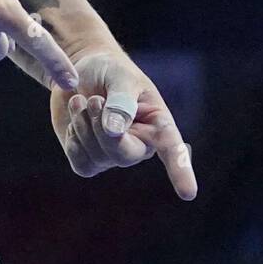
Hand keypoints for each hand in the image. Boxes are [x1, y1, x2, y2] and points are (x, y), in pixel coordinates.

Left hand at [49, 47, 197, 199]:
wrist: (82, 70)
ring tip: (82, 100)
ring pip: (99, 157)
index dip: (181, 170)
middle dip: (101, 126)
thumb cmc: (110, 71)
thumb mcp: (121, 76)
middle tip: (93, 100)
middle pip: (123, 155)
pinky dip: (74, 138)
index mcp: (158, 125)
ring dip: (84, 125)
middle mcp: (139, 146)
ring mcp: (113, 156)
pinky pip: (81, 163)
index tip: (188, 193)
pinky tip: (76, 119)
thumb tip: (115, 133)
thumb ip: (121, 101)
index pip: (173, 150)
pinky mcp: (89, 159)